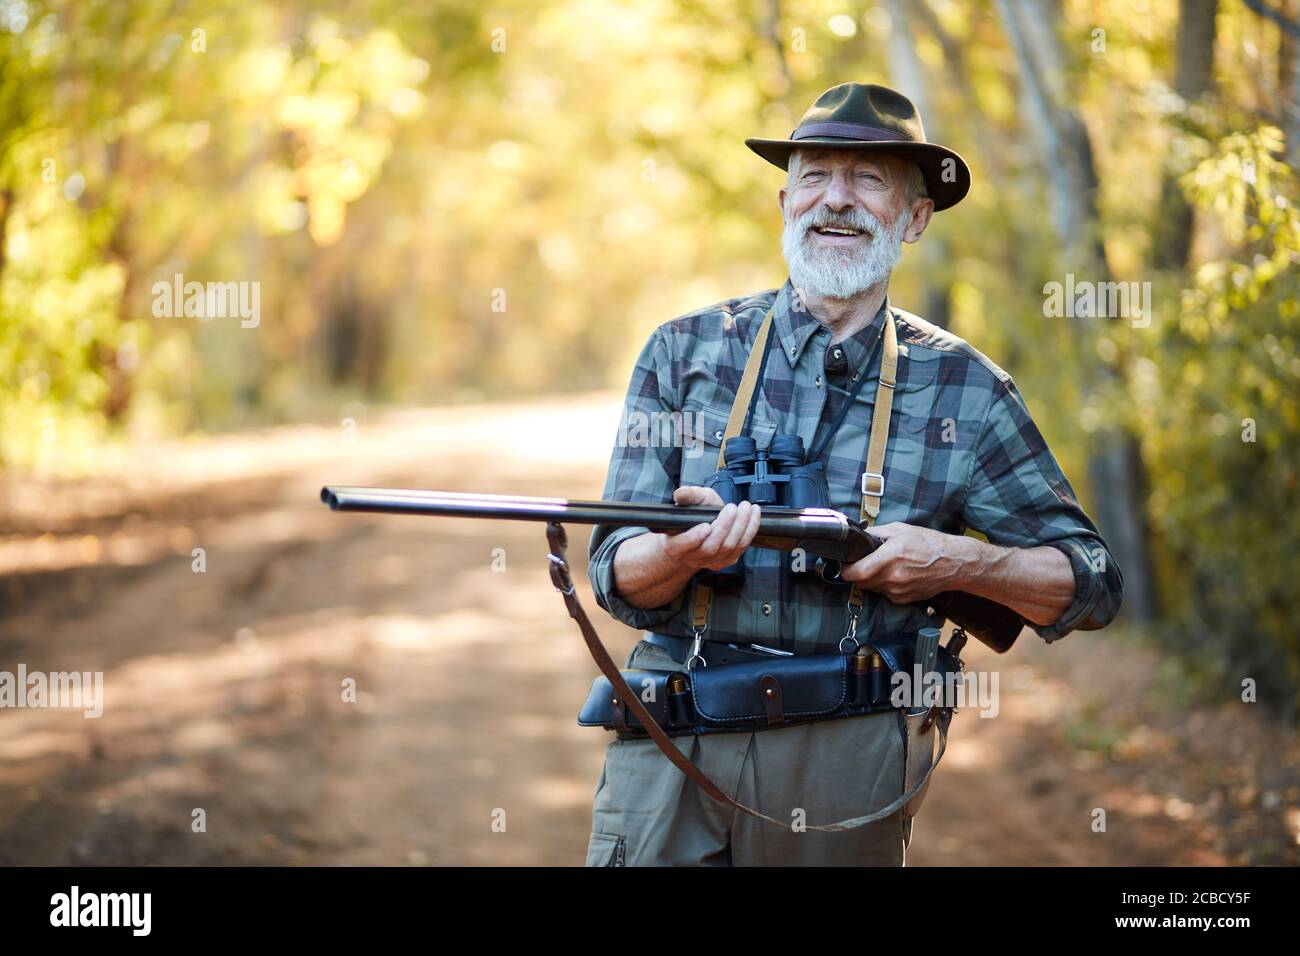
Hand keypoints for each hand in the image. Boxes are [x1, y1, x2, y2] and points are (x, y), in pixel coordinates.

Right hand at [661, 486, 760, 571]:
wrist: (699, 534)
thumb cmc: (691, 519)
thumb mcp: (688, 502)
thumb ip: (686, 496)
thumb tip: (681, 493)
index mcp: (676, 544)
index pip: (683, 545)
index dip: (694, 538)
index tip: (705, 526)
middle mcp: (693, 556)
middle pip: (710, 547)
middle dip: (724, 526)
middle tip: (732, 508)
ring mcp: (710, 561)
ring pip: (728, 548)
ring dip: (740, 526)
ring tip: (745, 508)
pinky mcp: (726, 560)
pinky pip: (741, 548)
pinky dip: (749, 530)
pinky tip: (752, 516)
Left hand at [840, 522, 975, 603]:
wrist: (953, 563)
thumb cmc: (928, 543)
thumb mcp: (899, 529)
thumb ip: (875, 533)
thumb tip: (856, 536)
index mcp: (890, 557)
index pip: (856, 573)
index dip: (846, 569)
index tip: (845, 563)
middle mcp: (893, 577)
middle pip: (860, 583)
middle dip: (856, 573)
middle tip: (861, 562)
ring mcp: (898, 591)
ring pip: (871, 588)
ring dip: (869, 579)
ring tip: (881, 566)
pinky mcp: (903, 599)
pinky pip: (883, 593)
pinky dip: (883, 585)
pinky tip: (894, 574)